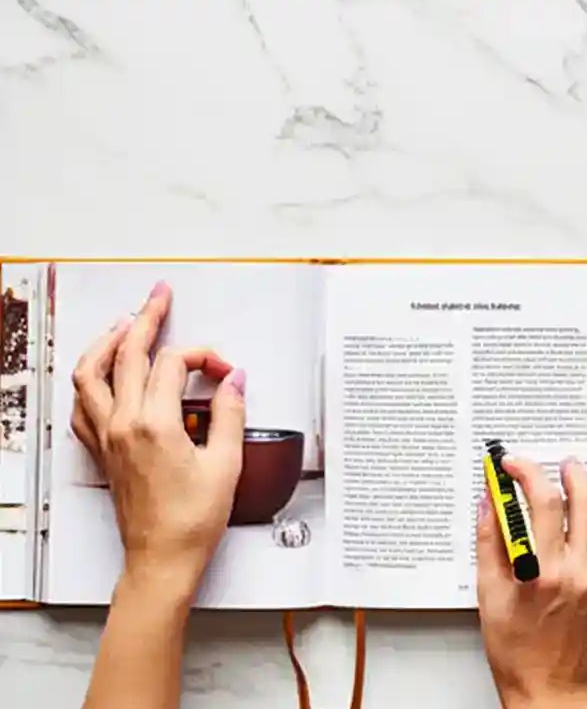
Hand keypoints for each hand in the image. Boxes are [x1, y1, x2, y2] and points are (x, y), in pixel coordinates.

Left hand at [70, 281, 246, 601]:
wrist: (162, 559)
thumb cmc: (192, 522)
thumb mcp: (225, 464)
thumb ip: (229, 415)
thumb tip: (233, 382)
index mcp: (153, 424)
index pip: (173, 364)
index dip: (204, 356)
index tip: (226, 370)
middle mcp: (122, 425)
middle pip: (125, 354)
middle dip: (146, 319)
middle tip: (160, 297)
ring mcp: (106, 438)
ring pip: (89, 374)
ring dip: (105, 343)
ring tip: (123, 326)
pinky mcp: (101, 452)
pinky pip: (82, 405)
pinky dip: (90, 381)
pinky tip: (102, 377)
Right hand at [476, 456, 586, 708]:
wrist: (548, 689)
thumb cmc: (516, 652)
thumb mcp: (489, 595)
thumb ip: (489, 543)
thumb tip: (489, 505)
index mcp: (544, 572)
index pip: (542, 501)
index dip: (527, 473)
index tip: (513, 466)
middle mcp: (580, 573)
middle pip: (585, 500)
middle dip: (570, 473)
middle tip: (558, 463)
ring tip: (577, 483)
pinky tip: (581, 527)